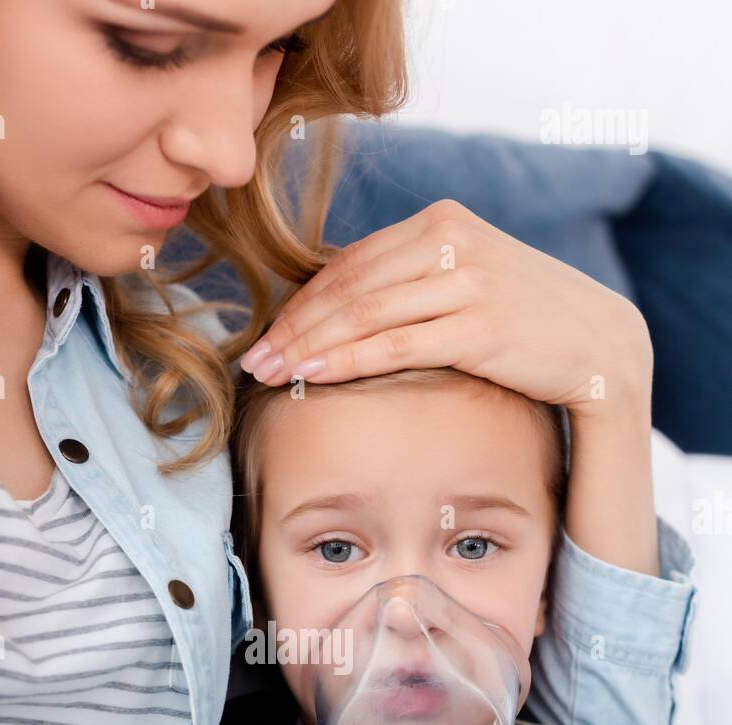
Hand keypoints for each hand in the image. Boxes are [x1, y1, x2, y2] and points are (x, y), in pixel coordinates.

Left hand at [240, 199, 652, 418]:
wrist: (602, 346)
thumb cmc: (528, 323)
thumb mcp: (470, 283)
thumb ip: (415, 282)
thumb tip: (347, 311)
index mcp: (443, 222)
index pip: (352, 263)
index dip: (302, 301)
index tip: (266, 334)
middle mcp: (451, 241)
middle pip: (348, 286)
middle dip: (292, 326)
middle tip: (251, 359)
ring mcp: (466, 280)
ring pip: (363, 313)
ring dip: (306, 345)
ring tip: (267, 373)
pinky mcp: (478, 325)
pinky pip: (393, 344)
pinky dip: (344, 360)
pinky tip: (309, 374)